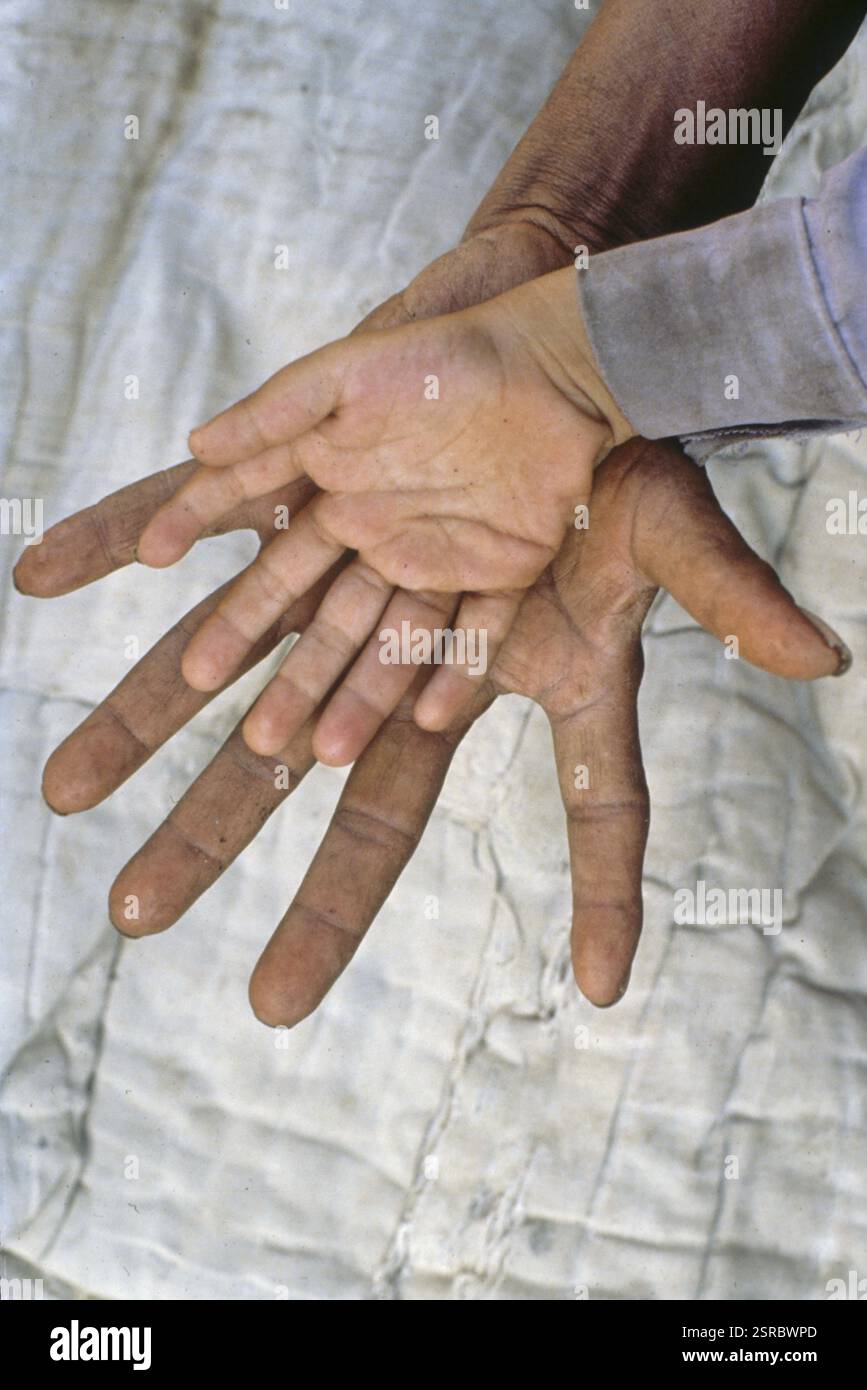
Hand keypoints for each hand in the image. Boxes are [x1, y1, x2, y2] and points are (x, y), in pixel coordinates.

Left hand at [15, 417, 842, 1013]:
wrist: (555, 348)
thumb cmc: (612, 456)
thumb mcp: (668, 532)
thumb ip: (731, 602)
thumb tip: (828, 666)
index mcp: (445, 684)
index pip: (395, 819)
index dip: (345, 904)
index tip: (285, 1009)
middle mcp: (367, 646)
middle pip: (274, 762)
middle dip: (212, 839)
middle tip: (135, 920)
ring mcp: (318, 569)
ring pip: (211, 654)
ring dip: (136, 717)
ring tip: (57, 792)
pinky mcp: (286, 486)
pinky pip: (187, 517)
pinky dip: (113, 537)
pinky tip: (35, 571)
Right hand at [135, 268, 622, 735]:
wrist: (551, 359)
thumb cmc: (440, 357)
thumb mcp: (344, 373)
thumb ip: (274, 410)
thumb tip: (193, 444)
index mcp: (340, 497)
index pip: (277, 564)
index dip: (237, 606)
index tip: (187, 659)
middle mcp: (383, 539)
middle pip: (331, 625)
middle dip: (293, 681)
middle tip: (254, 741)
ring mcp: (444, 560)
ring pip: (397, 642)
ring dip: (363, 696)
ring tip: (325, 753)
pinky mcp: (505, 571)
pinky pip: (478, 632)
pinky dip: (456, 671)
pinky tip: (429, 718)